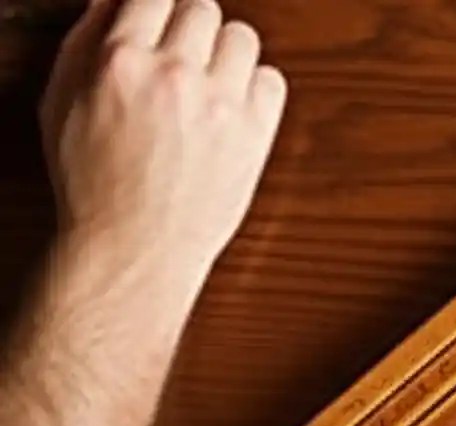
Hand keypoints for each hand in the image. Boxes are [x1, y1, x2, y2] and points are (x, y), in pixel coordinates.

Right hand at [40, 0, 285, 278]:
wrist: (134, 250)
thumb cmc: (94, 186)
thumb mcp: (62, 103)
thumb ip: (85, 43)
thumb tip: (112, 2)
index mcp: (120, 62)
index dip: (158, 5)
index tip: (160, 17)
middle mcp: (174, 76)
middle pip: (202, 7)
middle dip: (190, 27)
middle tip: (184, 53)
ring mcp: (220, 105)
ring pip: (242, 37)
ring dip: (226, 53)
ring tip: (210, 80)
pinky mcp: (255, 134)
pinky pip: (272, 81)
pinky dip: (256, 88)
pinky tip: (233, 107)